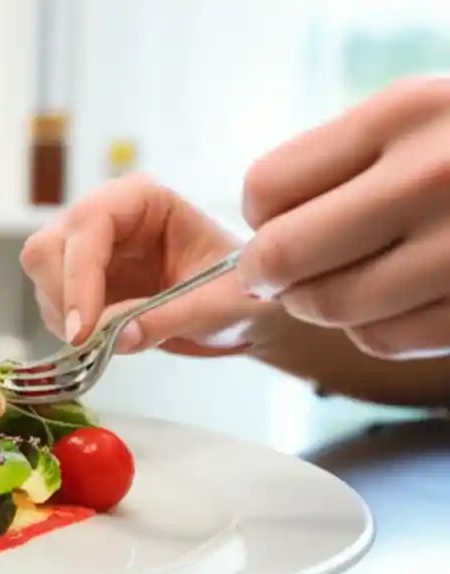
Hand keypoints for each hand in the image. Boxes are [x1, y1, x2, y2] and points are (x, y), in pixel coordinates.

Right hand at [21, 174, 268, 356]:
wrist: (244, 316)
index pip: (86, 226)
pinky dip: (66, 327)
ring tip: (103, 342)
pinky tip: (101, 340)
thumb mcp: (219, 307)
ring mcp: (89, 249)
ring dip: (62, 314)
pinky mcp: (82, 281)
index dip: (78, 278)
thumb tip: (116, 337)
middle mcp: (108, 216)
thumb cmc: (243, 296)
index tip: (84, 332)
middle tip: (86, 341)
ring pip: (41, 275)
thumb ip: (169, 318)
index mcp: (143, 200)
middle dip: (63, 297)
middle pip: (47, 246)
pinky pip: (51, 302)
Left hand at [239, 76, 449, 359]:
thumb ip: (343, 162)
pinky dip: (374, 328)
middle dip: (270, 273)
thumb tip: (259, 230)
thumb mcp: (422, 117)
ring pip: (332, 307)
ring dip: (321, 304)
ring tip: (346, 281)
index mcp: (406, 116)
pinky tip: (402, 297)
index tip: (274, 221)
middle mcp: (434, 178)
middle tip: (281, 274)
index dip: (261, 215)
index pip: (267, 189)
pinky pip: (385, 339)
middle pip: (285, 257)